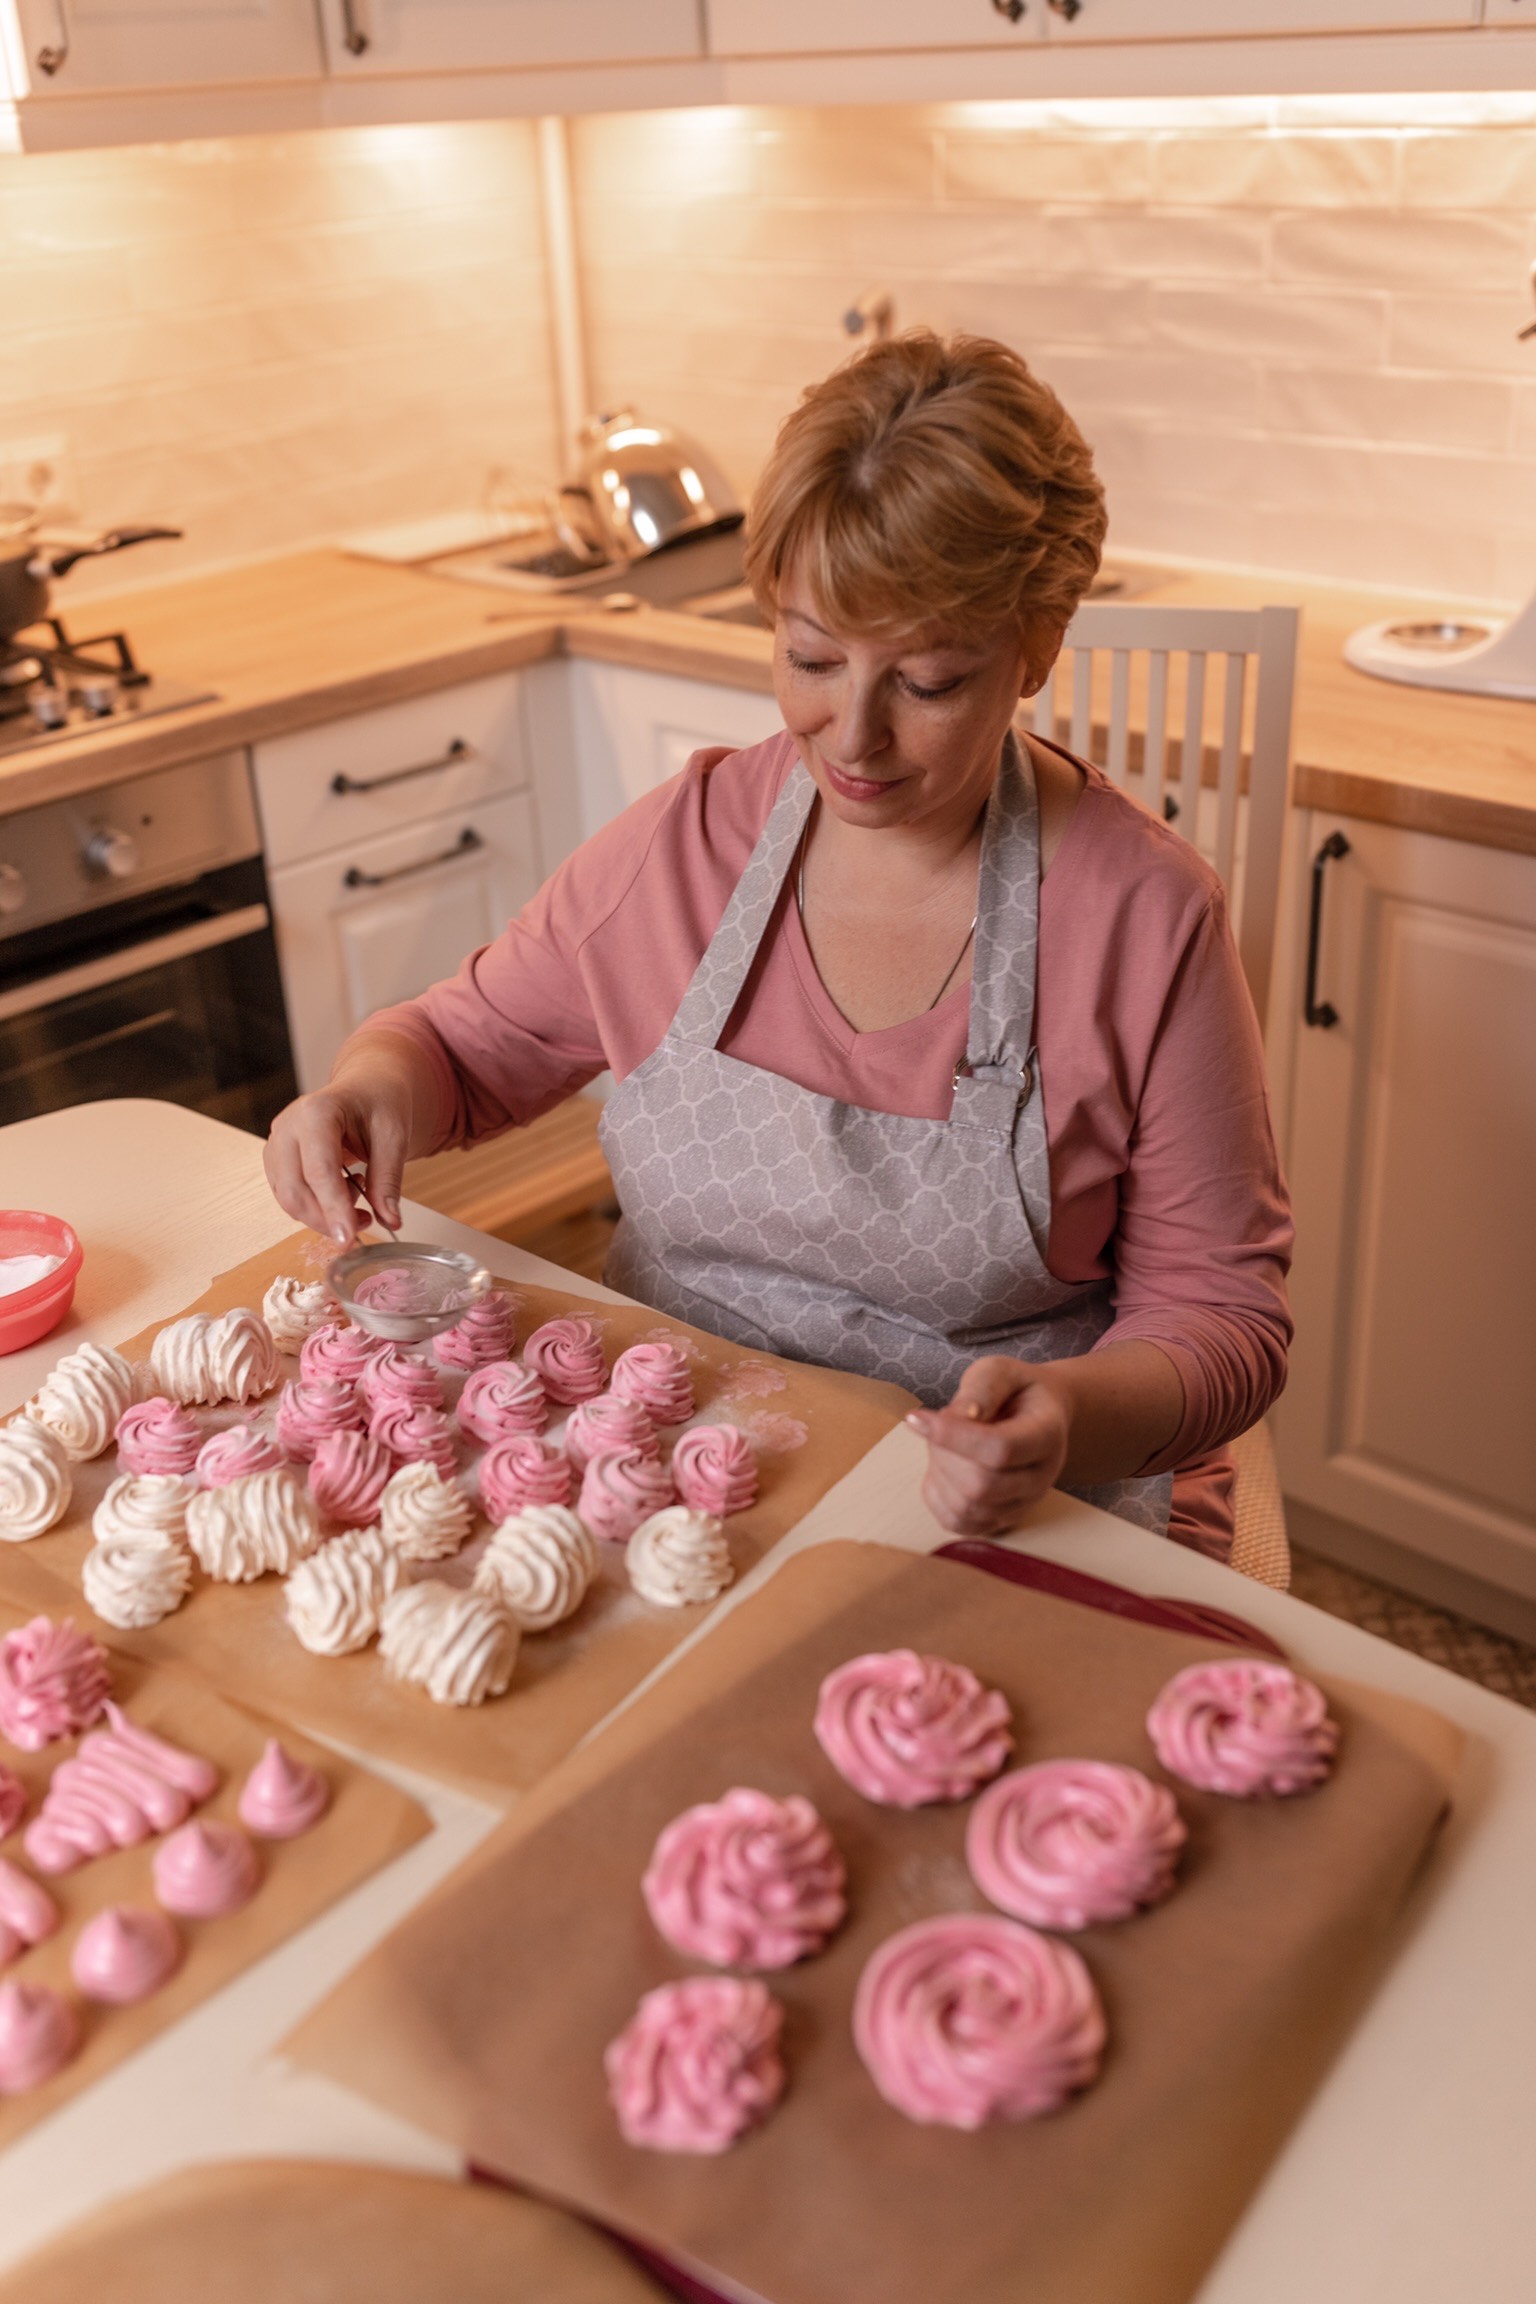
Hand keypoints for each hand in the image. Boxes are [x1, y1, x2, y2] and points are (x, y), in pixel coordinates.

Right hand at [263, 1073, 409, 1245]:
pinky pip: (289, 1195)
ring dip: (322, 1216)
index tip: (349, 1238)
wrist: (367, 1087)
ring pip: (288, 1198)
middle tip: (363, 1225)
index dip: (333, 1209)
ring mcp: (277, 1142)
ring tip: (359, 1205)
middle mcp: (288, 1126)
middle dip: (326, 1219)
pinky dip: (315, 1208)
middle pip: (295, 1190)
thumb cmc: (380, 1102)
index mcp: (316, 1111)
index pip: (319, 1170)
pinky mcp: (277, 1159)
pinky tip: (342, 1197)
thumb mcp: (395, 1136)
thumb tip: (390, 1221)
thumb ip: (388, 1180)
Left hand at [906, 1357, 1070, 1538]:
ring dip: (938, 1472)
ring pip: (966, 1507)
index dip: (952, 1436)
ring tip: (944, 1443)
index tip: (914, 1417)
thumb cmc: (1015, 1391)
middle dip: (943, 1453)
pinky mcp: (998, 1521)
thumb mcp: (1000, 1371)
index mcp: (1047, 1435)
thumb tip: (958, 1418)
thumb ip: (981, 1389)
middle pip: (981, 1485)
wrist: (1037, 1416)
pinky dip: (937, 1494)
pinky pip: (956, 1522)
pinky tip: (943, 1466)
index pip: (1001, 1449)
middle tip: (938, 1424)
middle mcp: (1040, 1478)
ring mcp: (1021, 1505)